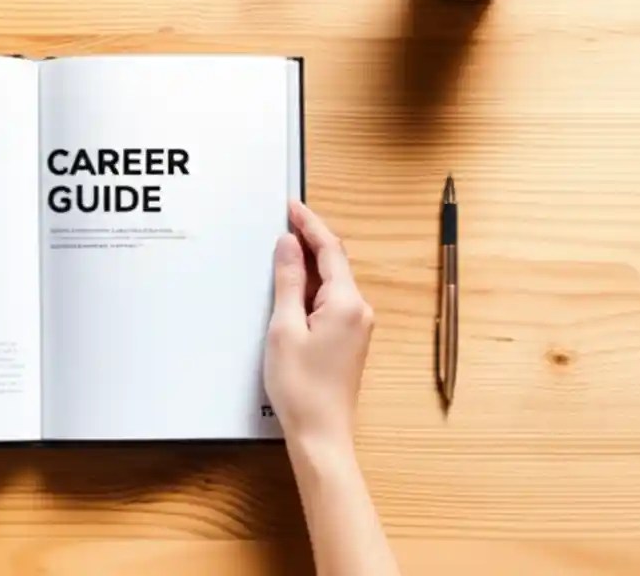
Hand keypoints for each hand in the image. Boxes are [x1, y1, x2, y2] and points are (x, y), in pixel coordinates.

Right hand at [265, 200, 373, 448]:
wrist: (321, 433)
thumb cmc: (302, 388)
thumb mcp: (285, 327)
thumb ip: (287, 282)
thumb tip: (288, 246)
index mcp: (347, 303)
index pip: (329, 249)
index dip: (309, 224)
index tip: (292, 206)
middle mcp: (359, 311)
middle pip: (333, 263)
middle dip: (308, 241)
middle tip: (281, 223)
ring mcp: (357, 326)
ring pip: (331, 282)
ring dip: (307, 266)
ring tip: (280, 253)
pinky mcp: (349, 340)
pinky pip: (331, 301)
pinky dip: (310, 288)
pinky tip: (291, 290)